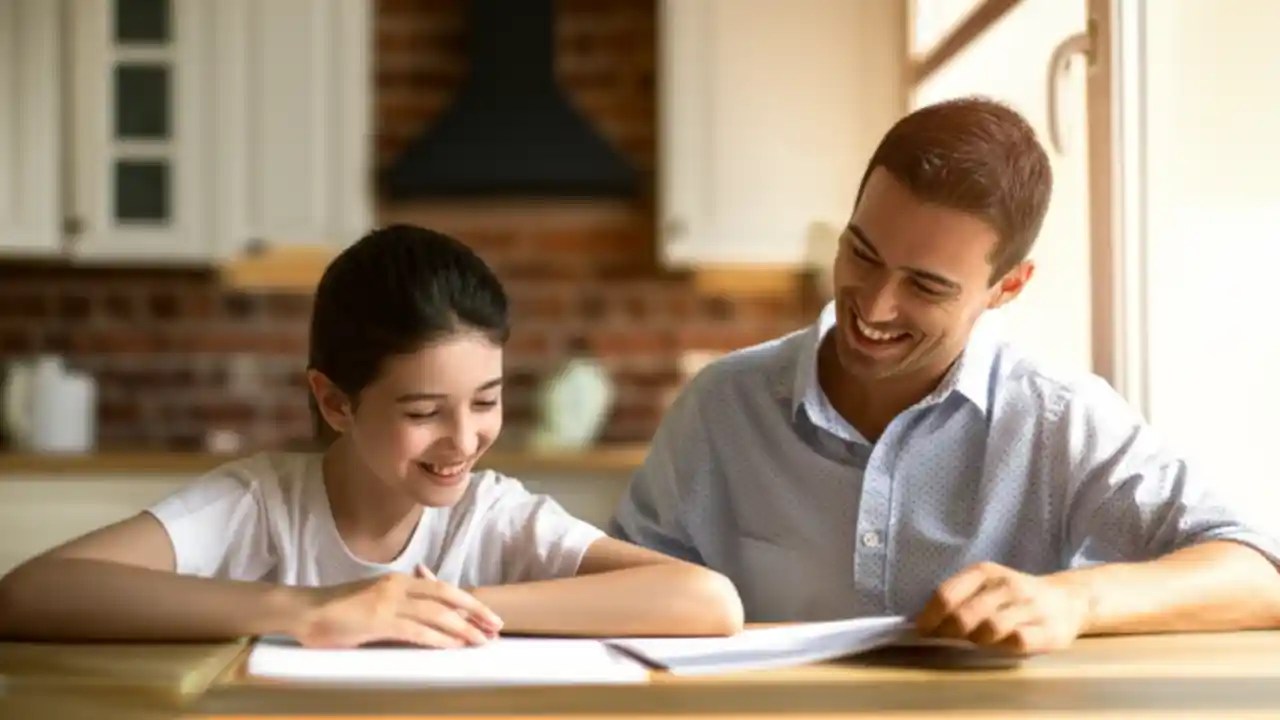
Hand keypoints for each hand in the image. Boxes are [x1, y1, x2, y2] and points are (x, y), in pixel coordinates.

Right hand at [294, 565, 502, 648]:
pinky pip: (416, 630)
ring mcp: (389, 603)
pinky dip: (439, 639)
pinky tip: (454, 647)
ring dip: (463, 628)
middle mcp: (398, 586)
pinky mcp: (378, 621)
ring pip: (437, 614)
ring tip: (482, 640)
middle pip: (447, 596)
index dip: (467, 601)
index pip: (442, 588)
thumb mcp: (373, 599)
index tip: (487, 615)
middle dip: (475, 612)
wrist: (305, 611)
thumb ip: (398, 602)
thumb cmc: (336, 611)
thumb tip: (422, 612)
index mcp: (398, 580)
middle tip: (497, 627)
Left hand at [914, 562, 1092, 654]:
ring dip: (976, 641)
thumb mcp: (984, 586)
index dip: (930, 616)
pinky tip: (1002, 646)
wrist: (1066, 601)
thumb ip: (958, 599)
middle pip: (964, 615)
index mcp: (984, 572)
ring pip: (989, 628)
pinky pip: (1017, 641)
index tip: (923, 631)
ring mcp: (1028, 607)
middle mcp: (1006, 585)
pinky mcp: (1048, 630)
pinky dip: (1003, 647)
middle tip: (948, 640)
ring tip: (978, 642)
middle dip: (949, 632)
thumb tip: (924, 624)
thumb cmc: (1013, 597)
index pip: (946, 595)